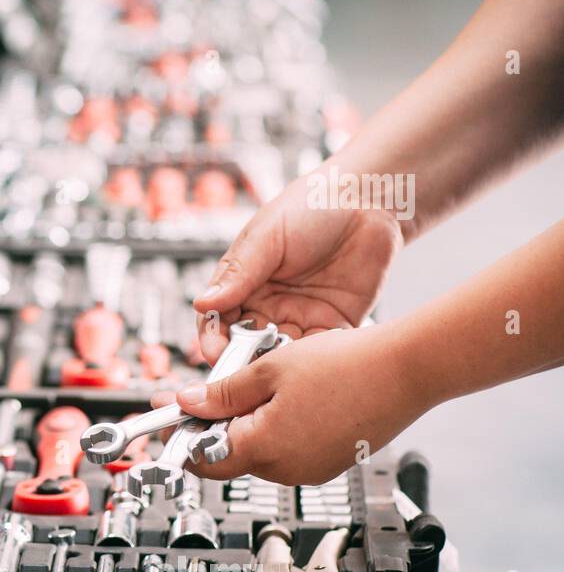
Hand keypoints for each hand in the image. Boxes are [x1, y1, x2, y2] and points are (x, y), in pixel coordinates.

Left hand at [151, 325, 430, 484]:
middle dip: (214, 426)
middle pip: (230, 455)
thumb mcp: (268, 369)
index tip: (168, 421)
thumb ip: (222, 393)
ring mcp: (311, 469)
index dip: (182, 439)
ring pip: (260, 451)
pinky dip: (276, 427)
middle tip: (205, 393)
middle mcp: (286, 469)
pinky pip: (289, 449)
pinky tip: (286, 398)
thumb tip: (188, 404)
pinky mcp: (330, 462)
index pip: (204, 459)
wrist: (406, 369)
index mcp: (264, 448)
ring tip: (254, 387)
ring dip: (247, 424)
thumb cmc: (345, 365)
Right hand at [192, 172, 403, 363]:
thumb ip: (238, 274)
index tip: (214, 353)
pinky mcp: (333, 324)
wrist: (368, 199)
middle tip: (246, 372)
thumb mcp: (266, 237)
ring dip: (277, 364)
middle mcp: (268, 304)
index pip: (218, 321)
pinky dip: (312, 362)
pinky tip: (310, 361)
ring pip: (280, 354)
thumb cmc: (311, 206)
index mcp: (244, 283)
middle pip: (245, 345)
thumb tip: (202, 304)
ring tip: (280, 366)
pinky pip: (318, 352)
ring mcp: (300, 316)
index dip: (213, 340)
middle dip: (243, 361)